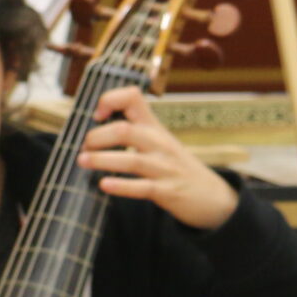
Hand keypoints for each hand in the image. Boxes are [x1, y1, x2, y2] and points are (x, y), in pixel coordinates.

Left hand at [78, 88, 237, 230]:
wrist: (213, 197)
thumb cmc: (177, 168)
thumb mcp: (160, 143)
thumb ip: (134, 133)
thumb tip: (94, 131)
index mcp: (155, 127)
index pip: (132, 98)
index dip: (110, 100)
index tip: (97, 115)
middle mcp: (159, 143)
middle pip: (125, 130)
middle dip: (98, 137)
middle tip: (83, 147)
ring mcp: (165, 167)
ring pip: (131, 159)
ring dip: (102, 160)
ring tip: (82, 161)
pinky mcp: (168, 191)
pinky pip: (142, 187)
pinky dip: (121, 186)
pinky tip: (104, 185)